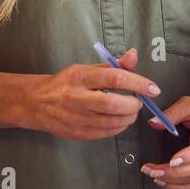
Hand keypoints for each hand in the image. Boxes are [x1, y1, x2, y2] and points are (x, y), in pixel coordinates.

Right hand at [26, 48, 155, 139]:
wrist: (36, 102)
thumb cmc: (67, 83)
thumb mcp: (87, 69)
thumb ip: (114, 65)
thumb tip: (134, 55)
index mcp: (80, 76)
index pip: (114, 78)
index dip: (138, 83)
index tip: (153, 88)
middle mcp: (75, 97)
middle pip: (113, 104)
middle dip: (134, 104)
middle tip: (140, 101)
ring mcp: (74, 117)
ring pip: (111, 122)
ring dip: (129, 117)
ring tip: (131, 110)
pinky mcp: (75, 133)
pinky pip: (105, 133)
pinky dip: (119, 127)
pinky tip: (120, 120)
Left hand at [140, 96, 189, 188]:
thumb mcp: (188, 104)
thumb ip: (172, 113)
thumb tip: (154, 123)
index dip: (189, 156)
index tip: (170, 161)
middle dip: (173, 172)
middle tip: (152, 170)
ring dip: (173, 181)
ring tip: (154, 175)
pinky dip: (179, 187)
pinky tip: (164, 182)